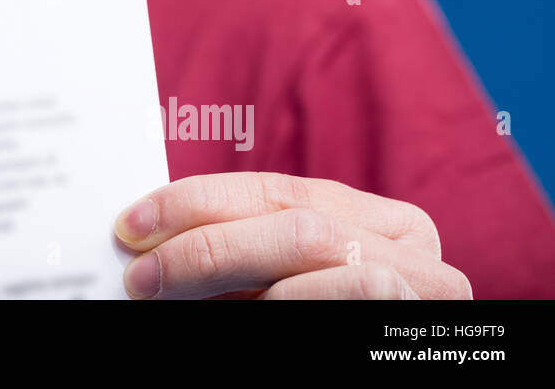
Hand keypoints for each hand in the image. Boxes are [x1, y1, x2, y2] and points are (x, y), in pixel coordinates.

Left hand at [114, 172, 472, 298]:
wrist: (382, 373)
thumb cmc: (319, 323)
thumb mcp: (279, 285)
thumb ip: (240, 257)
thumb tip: (150, 240)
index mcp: (377, 219)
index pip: (273, 190)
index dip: (195, 202)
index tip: (132, 224)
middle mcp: (413, 244)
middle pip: (292, 221)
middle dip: (204, 243)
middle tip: (141, 274)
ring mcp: (427, 288)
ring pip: (316, 248)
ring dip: (229, 269)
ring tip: (170, 294)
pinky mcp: (416, 328)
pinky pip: (347, 296)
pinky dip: (282, 307)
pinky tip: (246, 316)